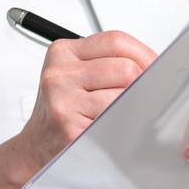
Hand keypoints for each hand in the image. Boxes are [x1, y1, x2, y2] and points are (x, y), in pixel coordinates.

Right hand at [13, 30, 156, 182]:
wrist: (35, 147)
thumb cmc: (61, 109)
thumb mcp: (74, 74)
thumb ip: (107, 62)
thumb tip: (153, 65)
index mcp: (62, 52)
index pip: (116, 41)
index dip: (143, 54)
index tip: (153, 68)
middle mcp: (59, 74)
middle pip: (126, 69)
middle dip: (140, 84)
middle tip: (140, 96)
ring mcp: (64, 101)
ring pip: (125, 96)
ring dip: (131, 107)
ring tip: (120, 114)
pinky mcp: (71, 128)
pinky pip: (116, 121)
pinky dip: (123, 125)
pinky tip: (112, 128)